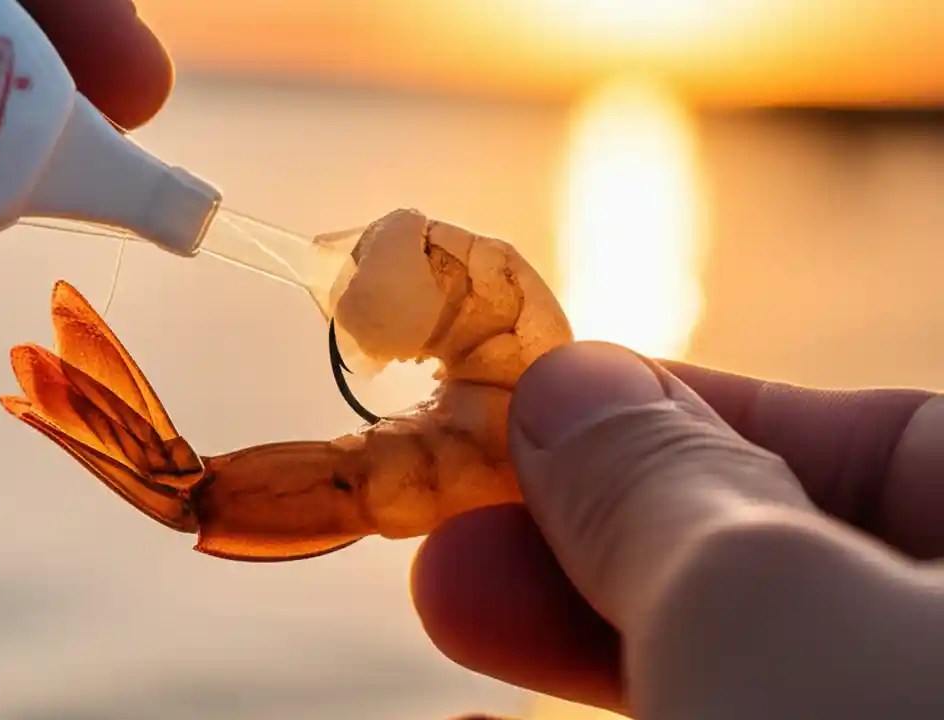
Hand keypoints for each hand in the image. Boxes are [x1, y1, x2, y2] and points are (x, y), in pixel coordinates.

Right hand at [412, 342, 943, 717]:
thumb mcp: (767, 604)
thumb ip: (663, 486)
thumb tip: (566, 385)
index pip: (881, 443)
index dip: (699, 411)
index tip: (544, 403)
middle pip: (775, 568)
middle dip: (597, 533)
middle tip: (459, 518)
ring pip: (722, 674)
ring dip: (563, 628)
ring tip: (448, 595)